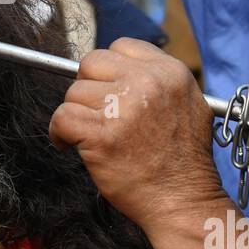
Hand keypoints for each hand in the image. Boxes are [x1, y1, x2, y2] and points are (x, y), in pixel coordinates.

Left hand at [49, 38, 229, 234]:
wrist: (183, 201)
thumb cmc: (183, 161)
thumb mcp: (189, 105)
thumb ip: (159, 82)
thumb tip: (120, 69)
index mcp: (170, 72)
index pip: (121, 46)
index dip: (109, 70)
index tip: (107, 90)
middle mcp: (147, 83)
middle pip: (91, 63)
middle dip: (88, 88)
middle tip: (95, 114)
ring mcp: (123, 108)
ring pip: (74, 92)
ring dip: (76, 114)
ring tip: (89, 135)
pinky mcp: (101, 135)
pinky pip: (62, 117)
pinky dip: (59, 133)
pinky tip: (70, 144)